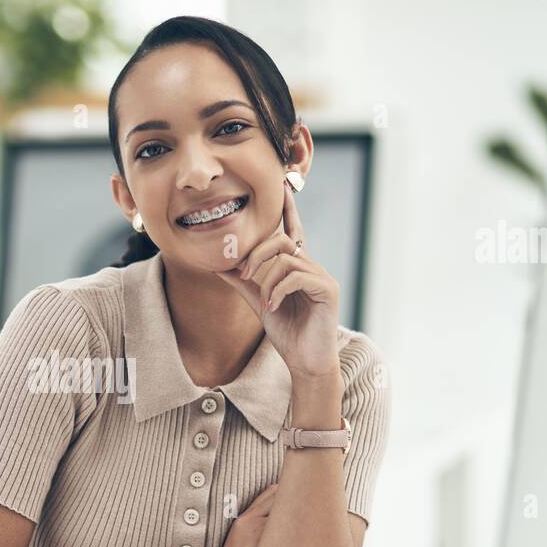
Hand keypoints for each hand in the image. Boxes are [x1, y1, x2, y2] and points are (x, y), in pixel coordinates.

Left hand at [216, 180, 340, 379]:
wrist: (305, 361)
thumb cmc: (287, 333)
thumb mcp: (258, 302)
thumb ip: (243, 282)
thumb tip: (219, 264)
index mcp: (296, 267)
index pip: (292, 231)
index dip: (288, 208)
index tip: (283, 184)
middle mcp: (311, 266)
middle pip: (281, 240)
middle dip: (257, 254)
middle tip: (243, 274)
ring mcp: (322, 277)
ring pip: (286, 258)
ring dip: (265, 278)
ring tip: (263, 300)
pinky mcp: (327, 289)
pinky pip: (296, 276)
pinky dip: (277, 290)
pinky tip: (272, 306)